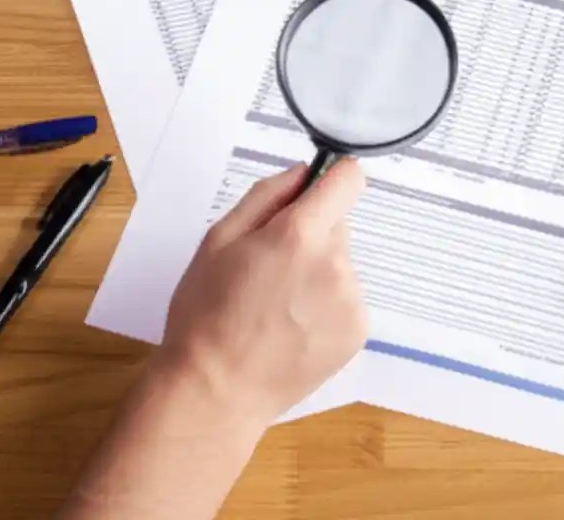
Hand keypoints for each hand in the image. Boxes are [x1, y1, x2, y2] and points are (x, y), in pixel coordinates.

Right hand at [158, 159, 368, 424]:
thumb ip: (266, 197)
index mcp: (299, 235)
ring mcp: (351, 301)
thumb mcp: (218, 240)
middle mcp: (335, 264)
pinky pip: (346, 299)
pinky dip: (325, 306)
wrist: (217, 391)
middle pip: (337, 226)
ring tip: (277, 306)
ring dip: (317, 274)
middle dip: (309, 236)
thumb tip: (304, 173)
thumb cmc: (206, 314)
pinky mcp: (358, 332)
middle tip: (269, 269)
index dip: (332, 180)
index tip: (314, 194)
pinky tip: (292, 328)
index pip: (349, 180)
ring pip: (340, 264)